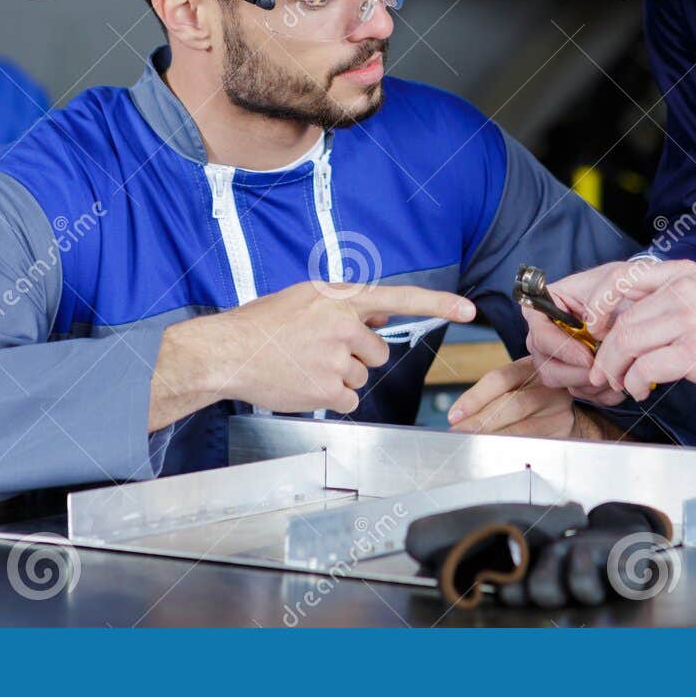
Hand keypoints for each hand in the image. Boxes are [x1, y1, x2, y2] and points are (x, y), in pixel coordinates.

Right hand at [150, 283, 474, 427]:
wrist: (227, 351)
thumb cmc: (263, 324)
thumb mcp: (307, 299)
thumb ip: (346, 306)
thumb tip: (380, 317)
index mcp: (340, 297)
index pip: (400, 298)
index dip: (438, 304)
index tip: (469, 310)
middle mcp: (343, 324)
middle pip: (378, 352)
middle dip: (356, 356)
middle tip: (318, 351)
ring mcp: (335, 357)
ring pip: (361, 376)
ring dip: (339, 376)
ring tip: (304, 365)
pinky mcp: (326, 388)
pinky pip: (348, 399)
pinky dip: (329, 397)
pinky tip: (303, 384)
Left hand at [447, 355, 587, 436]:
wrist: (571, 409)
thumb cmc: (534, 396)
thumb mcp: (517, 384)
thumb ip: (491, 396)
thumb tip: (458, 418)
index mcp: (531, 366)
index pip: (500, 378)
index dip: (474, 398)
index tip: (454, 417)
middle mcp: (548, 385)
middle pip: (511, 404)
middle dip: (481, 422)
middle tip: (460, 435)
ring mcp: (559, 409)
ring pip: (524, 427)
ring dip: (494, 439)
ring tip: (474, 446)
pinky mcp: (564, 430)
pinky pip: (534, 444)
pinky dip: (512, 450)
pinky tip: (496, 455)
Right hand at [522, 258, 695, 403]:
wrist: (647, 302)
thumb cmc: (628, 286)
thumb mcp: (615, 280)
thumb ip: (599, 299)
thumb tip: (589, 332)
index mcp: (549, 304)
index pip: (537, 331)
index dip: (559, 348)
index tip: (587, 356)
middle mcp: (548, 330)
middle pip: (544, 362)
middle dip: (576, 372)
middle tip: (605, 371)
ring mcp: (559, 353)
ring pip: (558, 381)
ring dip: (589, 384)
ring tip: (617, 375)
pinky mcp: (575, 372)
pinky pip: (578, 392)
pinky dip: (599, 393)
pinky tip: (619, 382)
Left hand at [588, 260, 695, 400]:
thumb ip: (671, 299)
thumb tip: (628, 321)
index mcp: (684, 273)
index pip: (622, 277)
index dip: (597, 303)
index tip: (593, 327)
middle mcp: (684, 291)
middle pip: (622, 320)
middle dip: (603, 352)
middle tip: (600, 372)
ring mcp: (691, 320)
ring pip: (627, 344)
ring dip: (614, 370)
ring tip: (619, 384)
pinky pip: (646, 368)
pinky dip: (635, 383)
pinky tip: (641, 390)